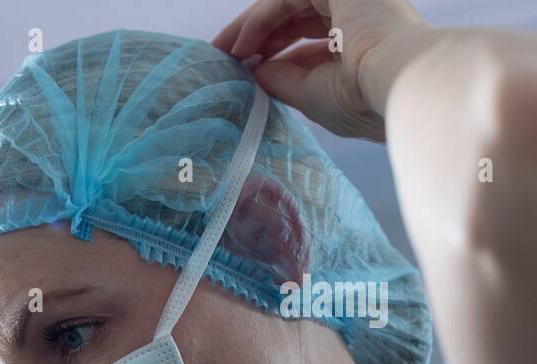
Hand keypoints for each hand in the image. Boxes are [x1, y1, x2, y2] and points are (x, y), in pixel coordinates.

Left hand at [213, 0, 429, 141]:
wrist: (395, 84)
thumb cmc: (361, 99)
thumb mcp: (312, 93)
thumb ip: (282, 80)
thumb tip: (255, 72)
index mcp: (358, 37)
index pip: (305, 36)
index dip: (269, 51)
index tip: (239, 70)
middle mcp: (357, 10)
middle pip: (292, 15)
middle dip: (254, 36)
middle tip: (222, 58)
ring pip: (286, 3)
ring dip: (251, 28)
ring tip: (227, 55)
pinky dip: (259, 20)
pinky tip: (240, 46)